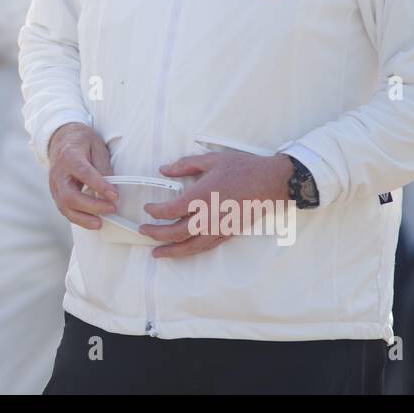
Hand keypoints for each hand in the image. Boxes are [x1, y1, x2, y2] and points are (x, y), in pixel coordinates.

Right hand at [46, 122, 117, 229]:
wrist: (61, 140)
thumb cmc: (81, 142)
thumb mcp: (97, 146)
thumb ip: (103, 166)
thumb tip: (112, 188)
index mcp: (69, 156)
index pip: (83, 173)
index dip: (99, 186)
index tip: (114, 196)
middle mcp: (58, 173)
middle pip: (70, 196)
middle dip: (92, 206)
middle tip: (111, 208)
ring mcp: (54, 185)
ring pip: (64, 207)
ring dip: (83, 218)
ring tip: (100, 223)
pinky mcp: (56, 194)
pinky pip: (64, 210)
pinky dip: (78, 218)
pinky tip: (91, 221)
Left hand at [140, 150, 295, 257]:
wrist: (271, 182)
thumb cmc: (242, 168)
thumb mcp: (211, 160)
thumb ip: (185, 165)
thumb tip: (164, 170)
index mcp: (201, 196)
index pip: (170, 210)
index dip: (155, 212)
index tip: (147, 208)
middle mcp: (208, 217)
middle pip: (176, 232)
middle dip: (156, 234)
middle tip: (143, 230)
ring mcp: (219, 228)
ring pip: (190, 246)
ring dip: (170, 250)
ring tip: (156, 252)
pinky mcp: (228, 234)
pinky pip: (205, 247)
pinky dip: (190, 251)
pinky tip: (182, 251)